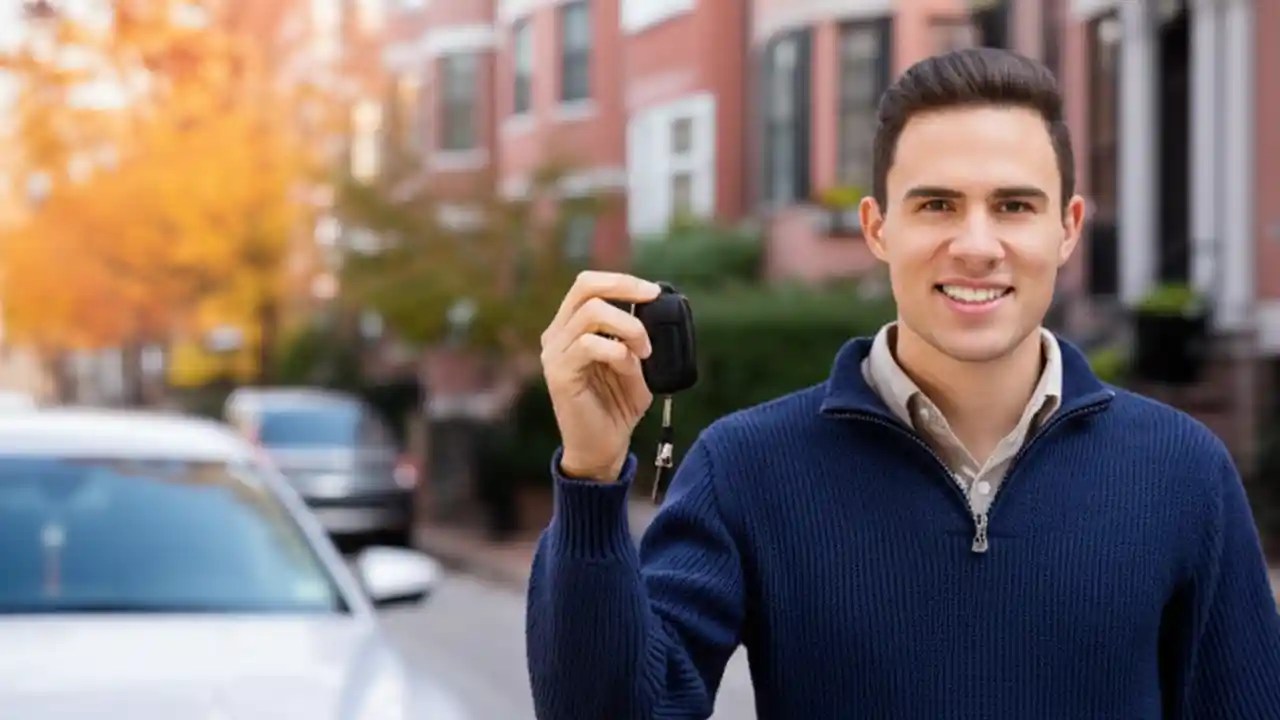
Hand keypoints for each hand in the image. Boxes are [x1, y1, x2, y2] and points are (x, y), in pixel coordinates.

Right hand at [540, 271, 661, 481]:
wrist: (604, 448)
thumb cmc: (617, 406)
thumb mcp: (634, 363)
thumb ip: (636, 337)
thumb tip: (650, 308)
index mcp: (571, 328)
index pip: (588, 284)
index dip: (621, 281)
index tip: (652, 292)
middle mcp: (557, 336)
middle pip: (585, 287)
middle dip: (624, 288)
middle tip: (652, 301)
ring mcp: (555, 354)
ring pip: (592, 313)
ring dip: (629, 327)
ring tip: (644, 351)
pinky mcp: (559, 374)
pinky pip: (590, 345)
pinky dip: (619, 351)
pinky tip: (630, 366)